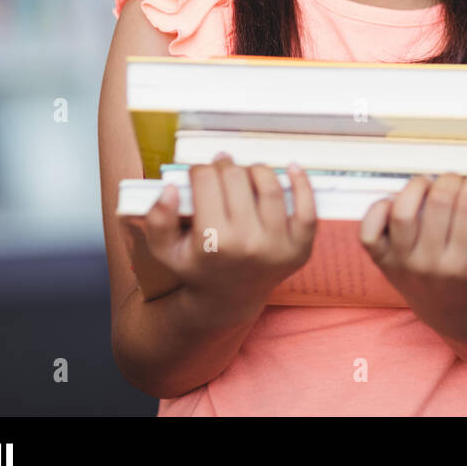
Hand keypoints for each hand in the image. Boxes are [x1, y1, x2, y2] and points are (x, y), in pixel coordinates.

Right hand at [141, 154, 315, 325]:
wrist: (229, 299)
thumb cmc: (198, 267)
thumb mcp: (166, 251)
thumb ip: (158, 221)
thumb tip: (170, 189)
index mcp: (213, 241)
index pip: (206, 182)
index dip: (200, 170)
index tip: (198, 172)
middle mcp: (247, 243)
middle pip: (237, 179)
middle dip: (225, 166)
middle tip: (221, 167)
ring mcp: (278, 246)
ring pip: (270, 187)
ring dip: (256, 169)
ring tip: (246, 171)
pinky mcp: (300, 248)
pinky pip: (308, 209)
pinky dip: (303, 183)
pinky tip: (293, 167)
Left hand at [359, 173, 466, 323]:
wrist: (446, 311)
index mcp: (461, 265)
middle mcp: (428, 264)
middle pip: (438, 203)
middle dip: (452, 181)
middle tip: (458, 181)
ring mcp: (401, 262)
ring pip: (402, 212)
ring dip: (417, 187)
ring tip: (429, 185)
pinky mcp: (381, 260)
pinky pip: (368, 232)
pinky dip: (377, 210)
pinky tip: (397, 204)